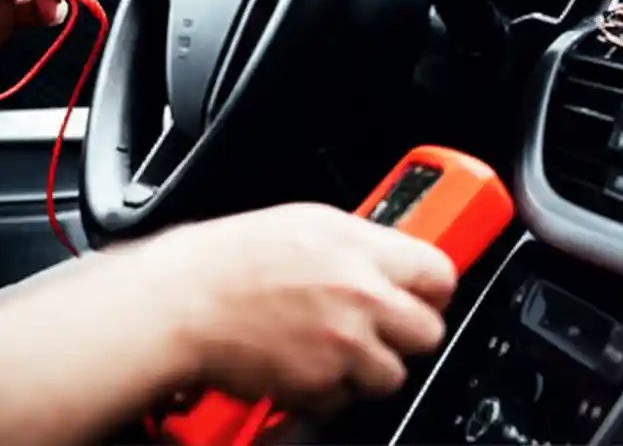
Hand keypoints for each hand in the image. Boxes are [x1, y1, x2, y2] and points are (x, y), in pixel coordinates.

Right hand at [140, 203, 457, 416]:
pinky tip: (306, 365)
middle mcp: (363, 298)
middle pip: (430, 332)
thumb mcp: (310, 223)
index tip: (427, 294)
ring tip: (338, 349)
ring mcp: (343, 346)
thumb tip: (392, 259)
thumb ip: (362, 244)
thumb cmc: (232, 258)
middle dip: (409, 333)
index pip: (441, 274)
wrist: (182, 301)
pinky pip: (345, 401)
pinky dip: (328, 392)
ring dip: (370, 366)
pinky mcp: (319, 386)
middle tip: (385, 328)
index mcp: (364, 250)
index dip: (434, 287)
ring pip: (392, 374)